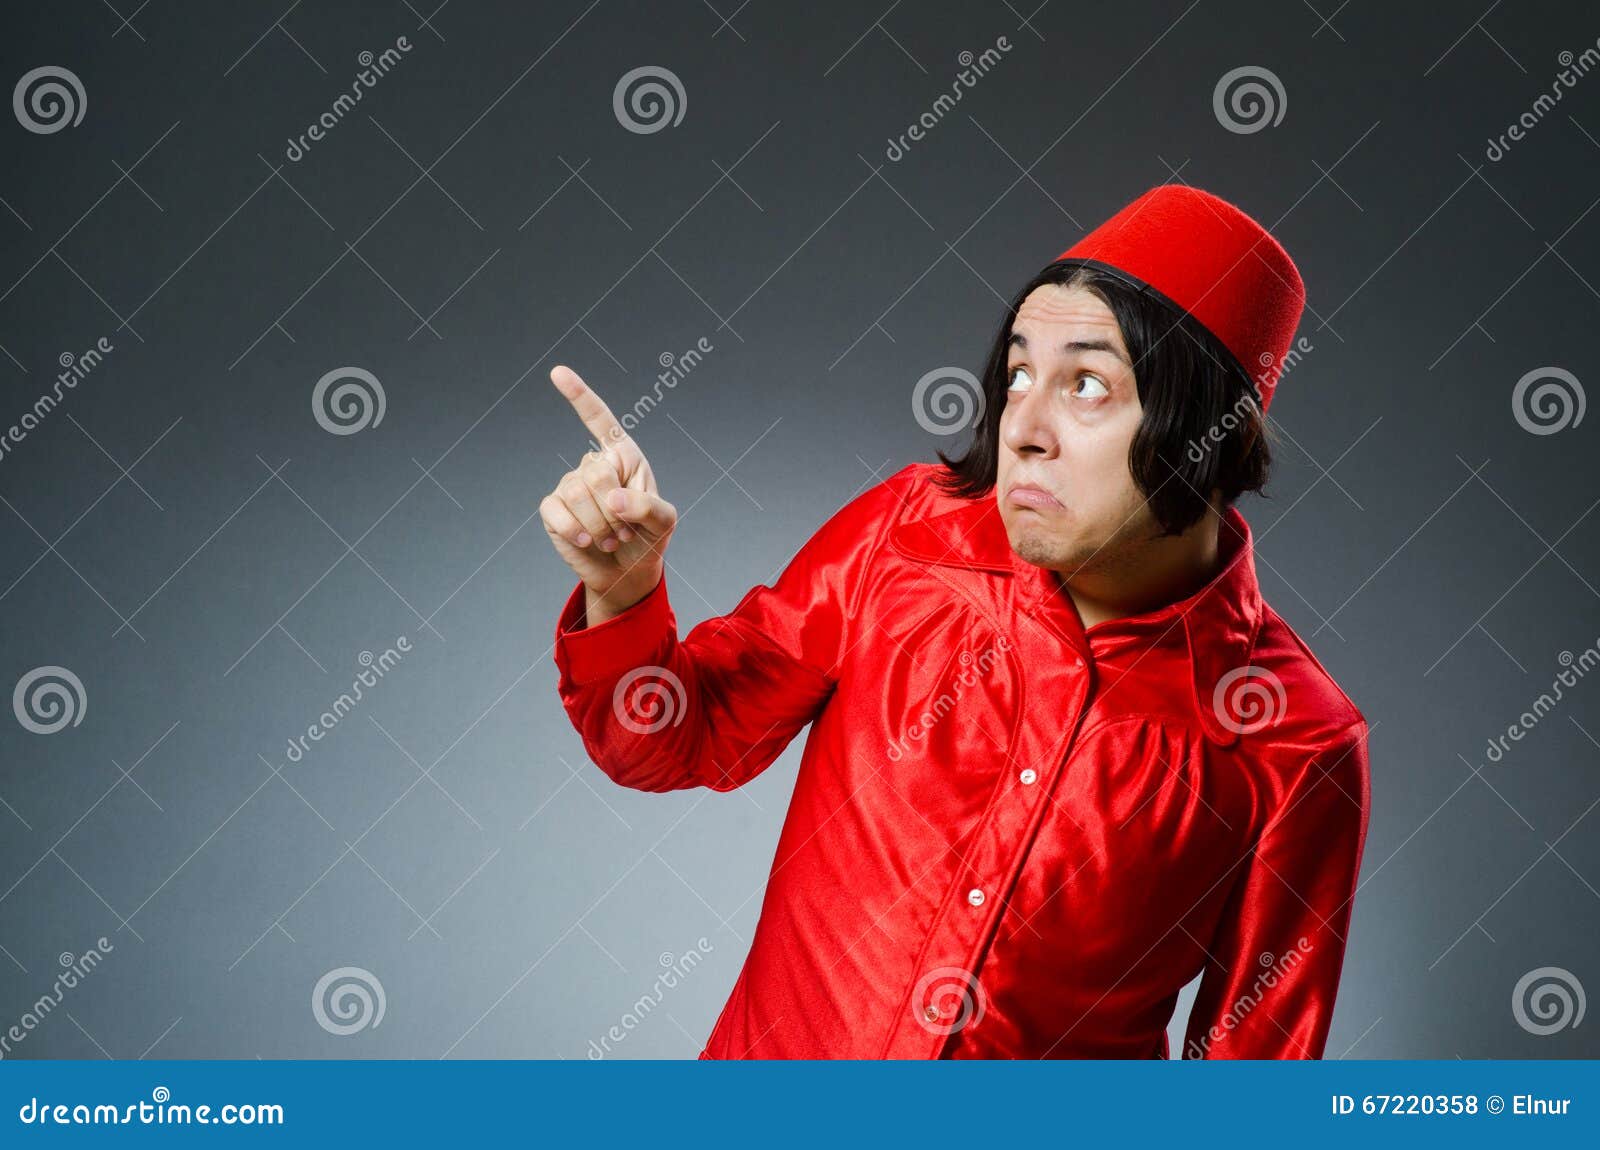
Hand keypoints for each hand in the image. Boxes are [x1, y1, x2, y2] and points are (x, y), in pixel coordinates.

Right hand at [540, 365, 677, 625]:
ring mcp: (570, 486)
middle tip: (625, 530)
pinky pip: (556, 512)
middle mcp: (593, 466)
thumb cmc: (648, 538)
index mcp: (623, 456)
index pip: (600, 421)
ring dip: (600, 526)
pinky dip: (575, 531)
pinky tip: (586, 541)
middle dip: (615, 509)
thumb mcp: (663, 522)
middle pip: (595, 473)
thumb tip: (612, 499)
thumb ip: (648, 507)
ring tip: (612, 539)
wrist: (627, 572)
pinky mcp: (553, 510)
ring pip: (577, 494)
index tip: (557, 372)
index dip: (579, 396)